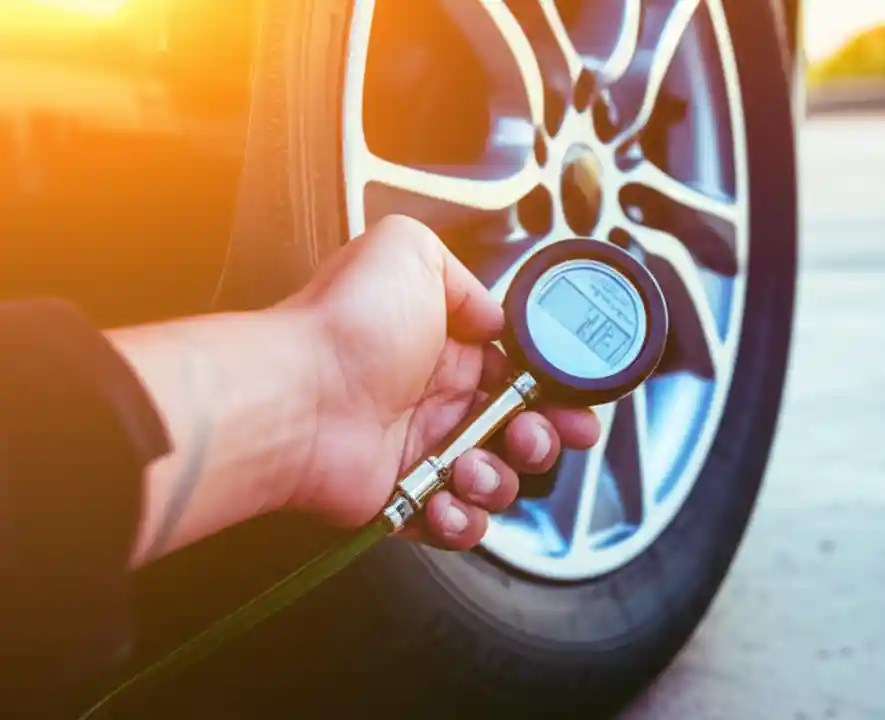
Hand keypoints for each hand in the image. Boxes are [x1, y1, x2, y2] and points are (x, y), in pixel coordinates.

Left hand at [283, 215, 599, 548]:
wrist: (295, 395)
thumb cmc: (343, 325)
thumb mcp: (409, 251)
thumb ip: (466, 276)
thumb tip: (497, 313)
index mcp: (448, 349)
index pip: (523, 375)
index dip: (555, 390)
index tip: (570, 399)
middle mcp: (438, 401)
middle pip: (521, 432)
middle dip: (542, 439)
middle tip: (530, 435)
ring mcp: (423, 452)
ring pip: (499, 480)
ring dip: (500, 478)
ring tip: (470, 464)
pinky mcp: (406, 499)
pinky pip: (460, 523)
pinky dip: (465, 518)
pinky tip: (447, 496)